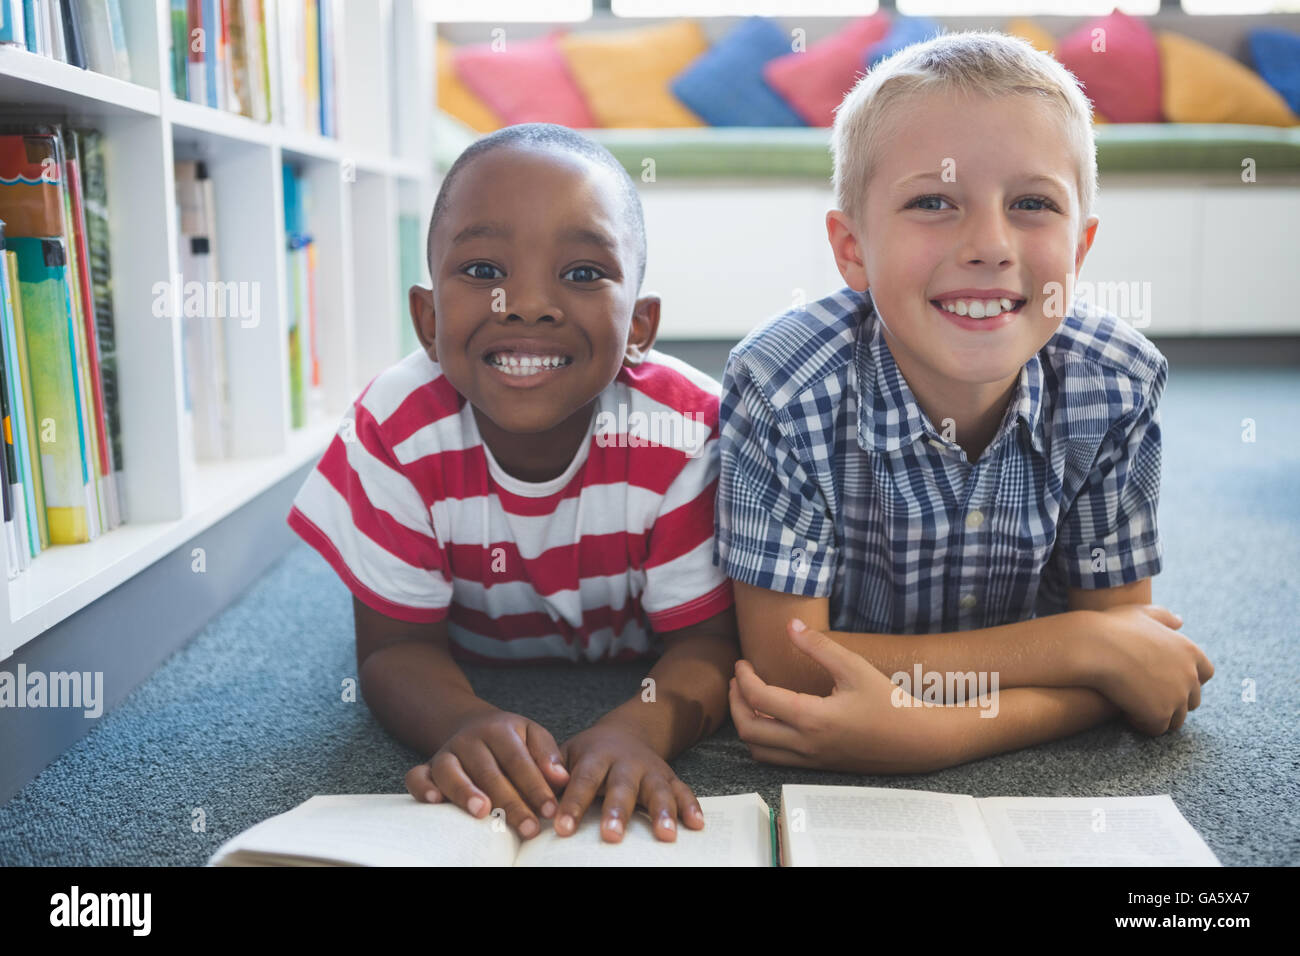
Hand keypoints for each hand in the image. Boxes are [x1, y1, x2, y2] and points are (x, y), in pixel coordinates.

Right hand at [405, 707, 569, 838]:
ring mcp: (446, 752)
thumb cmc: (512, 740)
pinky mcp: (428, 766)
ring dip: (465, 792)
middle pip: (489, 771)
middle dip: (510, 802)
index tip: (551, 810)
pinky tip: (435, 802)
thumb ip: (548, 756)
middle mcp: (469, 739)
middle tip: (529, 827)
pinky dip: (423, 788)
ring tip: (483, 812)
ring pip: (451, 771)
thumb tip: (562, 780)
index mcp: (499, 729)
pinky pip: (417, 776)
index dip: (535, 786)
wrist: (474, 726)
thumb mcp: (534, 735)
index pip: (519, 760)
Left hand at [552, 721, 703, 842]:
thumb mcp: (567, 754)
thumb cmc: (590, 753)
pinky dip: (691, 807)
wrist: (627, 732)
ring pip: (657, 790)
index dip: (573, 804)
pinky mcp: (669, 778)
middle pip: (622, 786)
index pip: (583, 780)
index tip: (562, 828)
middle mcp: (626, 761)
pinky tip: (697, 825)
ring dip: (662, 812)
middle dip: (617, 811)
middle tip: (611, 836)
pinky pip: (683, 791)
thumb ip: (551, 774)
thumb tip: (535, 799)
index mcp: (596, 755)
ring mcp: (650, 770)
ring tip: (664, 835)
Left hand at [729, 618, 947, 773]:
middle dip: (735, 703)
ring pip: (758, 750)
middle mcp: (806, 744)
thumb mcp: (854, 667)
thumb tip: (791, 625)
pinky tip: (772, 718)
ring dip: (746, 725)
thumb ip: (819, 646)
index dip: (743, 678)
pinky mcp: (817, 766)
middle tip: (738, 680)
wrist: (917, 741)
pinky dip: (763, 740)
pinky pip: (776, 758)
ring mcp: (811, 759)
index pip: (758, 699)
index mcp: (812, 719)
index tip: (742, 663)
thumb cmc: (889, 702)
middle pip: (748, 730)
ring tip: (750, 700)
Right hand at [1086, 604, 1213, 735]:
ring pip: (1175, 719)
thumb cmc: (1111, 627)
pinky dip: (1142, 723)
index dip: (1188, 679)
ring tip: (1133, 706)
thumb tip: (1179, 620)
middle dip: (1172, 701)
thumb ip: (1163, 616)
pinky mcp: (1160, 713)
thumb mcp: (1140, 613)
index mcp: (1190, 650)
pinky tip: (1125, 711)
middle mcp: (1190, 675)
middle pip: (1193, 700)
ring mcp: (1177, 696)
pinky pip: (1156, 728)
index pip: (1206, 674)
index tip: (1167, 681)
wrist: (1093, 647)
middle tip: (1145, 697)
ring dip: (1157, 715)